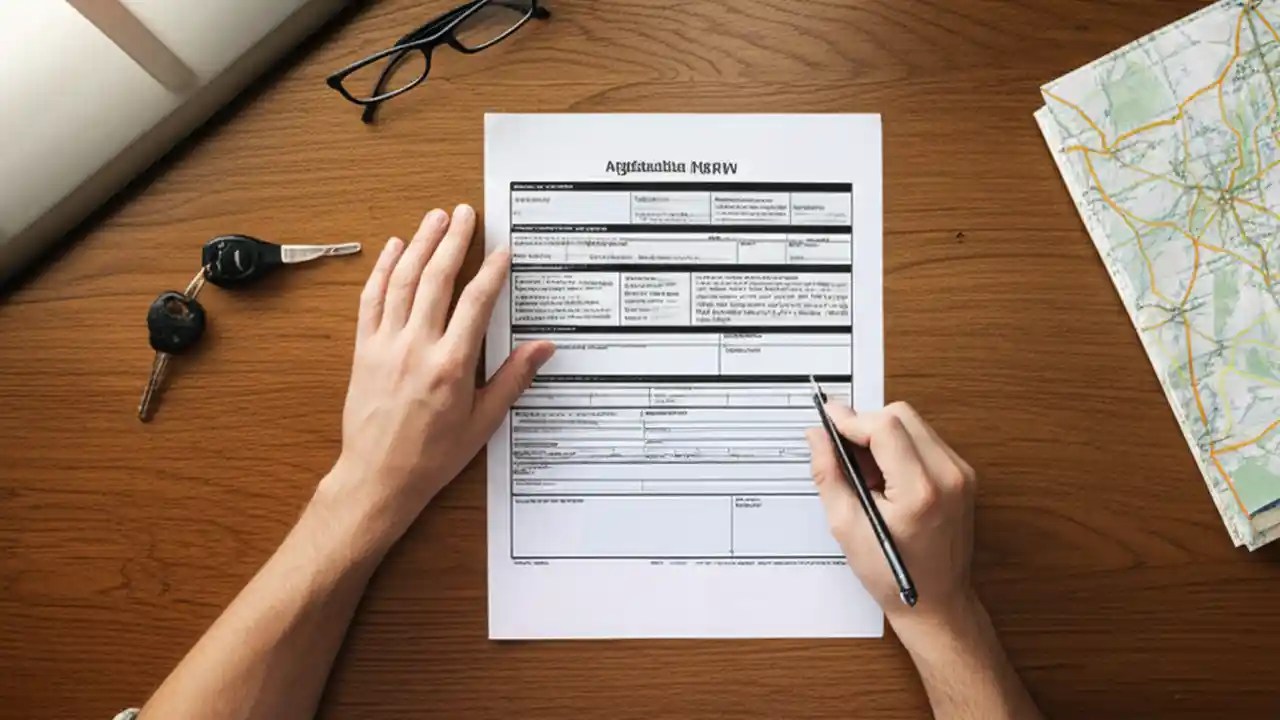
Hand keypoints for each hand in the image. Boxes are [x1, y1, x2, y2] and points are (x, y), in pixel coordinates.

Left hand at [319, 205, 554, 541]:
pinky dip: (382, 270)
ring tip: (435, 218)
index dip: (491, 271)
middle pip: (437, 279)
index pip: (475, 303)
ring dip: (419, 244)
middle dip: (453, 241)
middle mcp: (417, 348)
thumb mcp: (483, 422)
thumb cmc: (432, 455)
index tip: (502, 250)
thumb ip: (513, 379)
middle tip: (466, 214)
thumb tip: (543, 348)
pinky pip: (371, 300)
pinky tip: (393, 248)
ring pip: (403, 281)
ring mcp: (386, 345)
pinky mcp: (363, 349)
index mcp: (452, 366)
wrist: (379, 477)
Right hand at [805, 401, 976, 639]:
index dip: (851, 420)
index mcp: (920, 491)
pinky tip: (886, 477)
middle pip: (901, 415)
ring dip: (882, 435)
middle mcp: (948, 476)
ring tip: (866, 472)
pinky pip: (925, 439)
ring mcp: (961, 473)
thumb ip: (829, 474)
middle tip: (844, 451)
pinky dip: (899, 446)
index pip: (885, 426)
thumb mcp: (847, 527)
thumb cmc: (895, 574)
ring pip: (913, 423)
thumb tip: (818, 436)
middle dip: (866, 424)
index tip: (829, 422)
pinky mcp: (963, 474)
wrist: (937, 601)